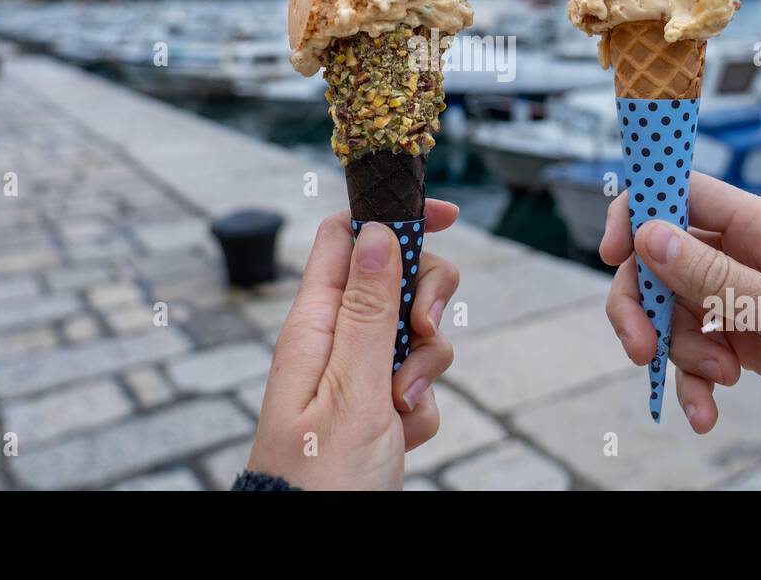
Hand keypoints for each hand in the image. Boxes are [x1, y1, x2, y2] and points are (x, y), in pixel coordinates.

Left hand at [247, 200, 460, 489]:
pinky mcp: (375, 407)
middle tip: (421, 334)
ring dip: (426, 365)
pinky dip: (421, 409)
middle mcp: (333, 339)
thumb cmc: (321, 478)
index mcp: (315, 322)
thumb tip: (375, 231)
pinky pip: (417, 384)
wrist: (319, 543)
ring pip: (414, 334)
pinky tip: (401, 438)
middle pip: (395, 278)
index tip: (446, 217)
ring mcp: (355, 374)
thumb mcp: (353, 387)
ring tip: (402, 406)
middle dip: (426, 301)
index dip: (392, 217)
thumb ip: (368, 309)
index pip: (347, 236)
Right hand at [601, 173, 760, 466]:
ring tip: (720, 384)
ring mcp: (744, 298)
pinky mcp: (748, 339)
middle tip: (642, 351)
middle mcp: (747, 256)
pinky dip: (693, 382)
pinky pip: (697, 352)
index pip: (679, 190)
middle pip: (659, 260)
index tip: (613, 256)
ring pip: (673, 312)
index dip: (636, 212)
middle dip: (645, 307)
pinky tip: (707, 413)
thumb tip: (649, 235)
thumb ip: (719, 279)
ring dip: (679, 353)